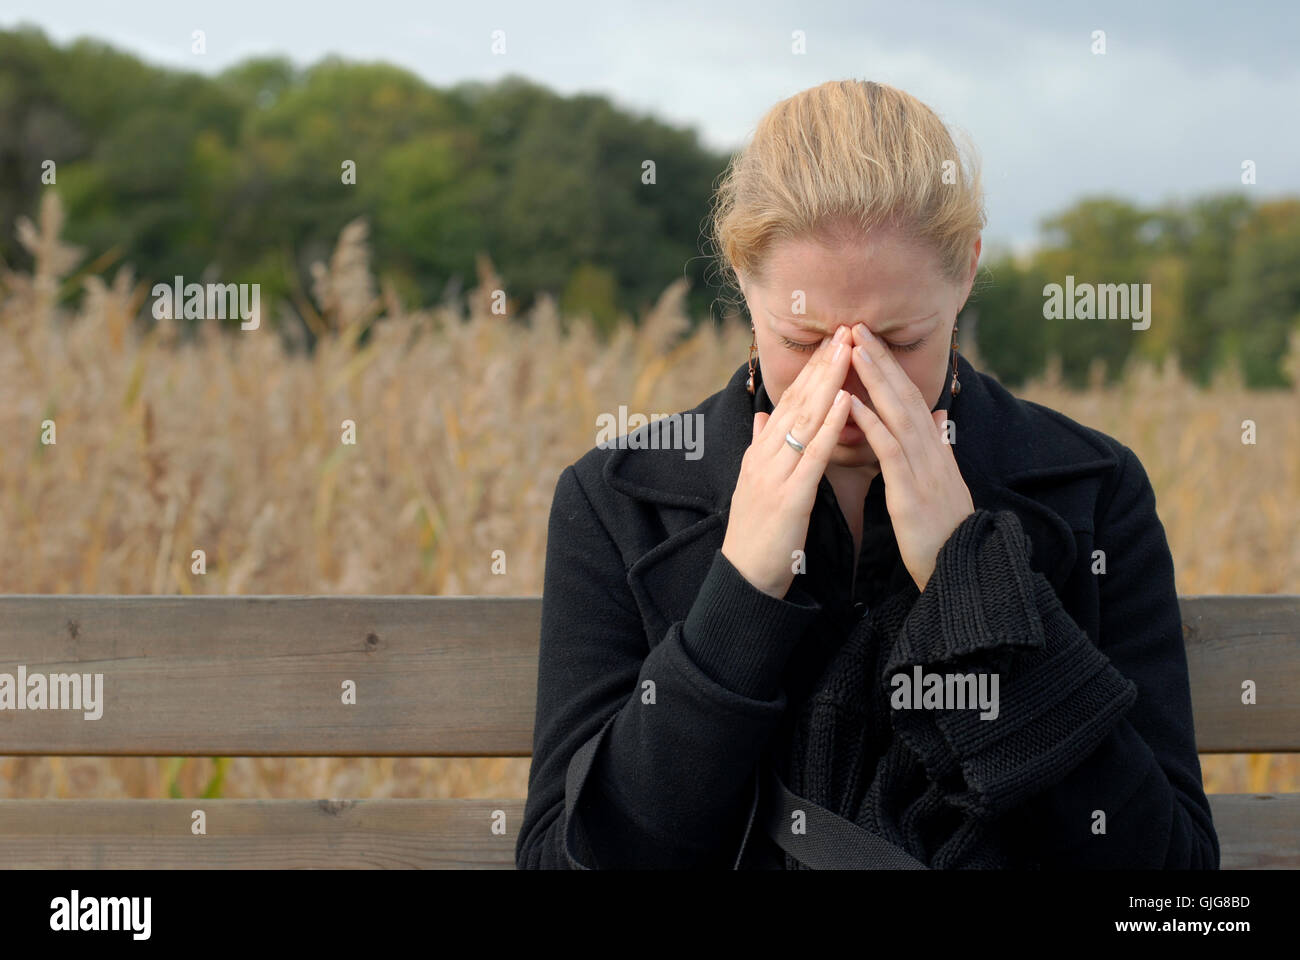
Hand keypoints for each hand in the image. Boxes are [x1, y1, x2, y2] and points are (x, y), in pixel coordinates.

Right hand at [722, 325, 854, 598]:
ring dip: (828, 382)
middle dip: (823, 364)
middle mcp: (764, 455)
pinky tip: (845, 402)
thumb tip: (762, 415)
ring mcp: (774, 474)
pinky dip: (829, 426)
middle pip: (797, 401)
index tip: (833, 341)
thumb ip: (759, 446)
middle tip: (845, 330)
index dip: (812, 370)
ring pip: (804, 419)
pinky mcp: (789, 497)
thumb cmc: (757, 535)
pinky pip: (813, 455)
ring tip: (848, 351)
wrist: (745, 577)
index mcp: (760, 452)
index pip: (789, 401)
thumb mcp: (755, 484)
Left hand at [846, 322, 974, 591]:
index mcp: (935, 449)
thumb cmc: (945, 531)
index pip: (910, 398)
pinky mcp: (911, 490)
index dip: (890, 368)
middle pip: (905, 395)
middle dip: (881, 359)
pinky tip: (852, 404)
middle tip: (856, 326)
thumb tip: (939, 416)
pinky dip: (872, 424)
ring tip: (853, 348)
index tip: (870, 341)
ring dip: (875, 379)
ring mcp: (924, 468)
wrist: (962, 570)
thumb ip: (939, 447)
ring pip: (898, 413)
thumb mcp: (943, 483)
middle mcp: (932, 451)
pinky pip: (890, 450)